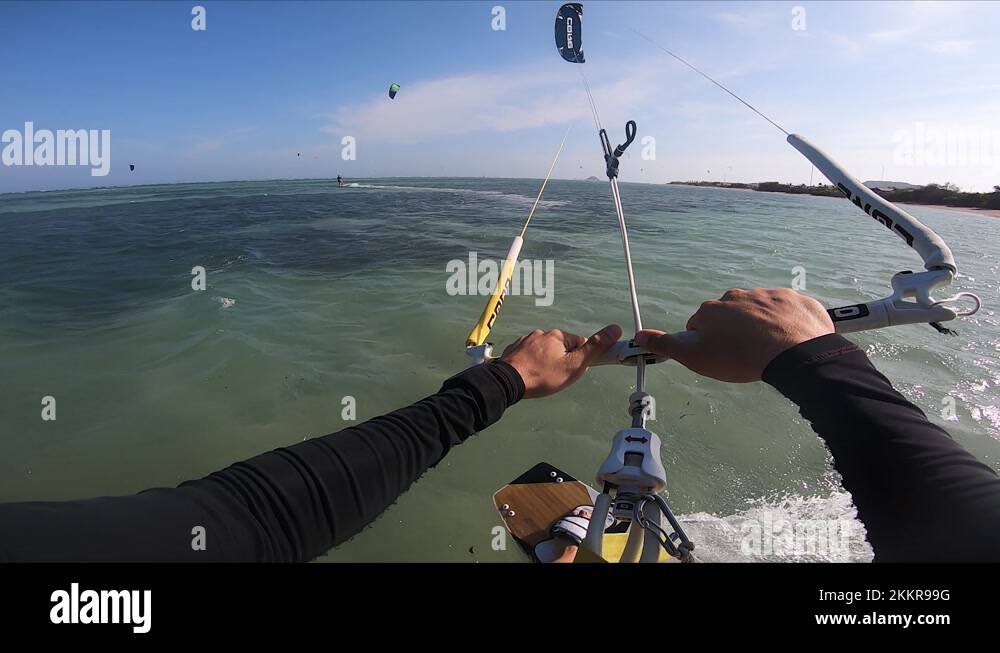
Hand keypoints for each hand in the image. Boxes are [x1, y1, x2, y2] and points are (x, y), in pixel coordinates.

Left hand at [500, 325, 621, 398]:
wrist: (508, 382)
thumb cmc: (544, 375)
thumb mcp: (574, 365)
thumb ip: (595, 348)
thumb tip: (615, 328)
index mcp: (558, 335)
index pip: (579, 343)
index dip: (579, 358)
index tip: (572, 371)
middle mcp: (542, 333)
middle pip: (561, 346)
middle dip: (562, 360)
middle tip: (556, 377)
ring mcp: (526, 340)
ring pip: (544, 351)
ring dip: (546, 361)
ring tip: (541, 377)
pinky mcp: (514, 349)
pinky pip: (529, 355)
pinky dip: (532, 363)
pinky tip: (530, 374)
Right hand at [635, 288, 833, 382]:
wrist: (793, 354)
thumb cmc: (739, 358)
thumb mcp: (696, 357)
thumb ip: (665, 345)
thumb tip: (638, 335)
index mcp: (711, 309)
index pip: (701, 325)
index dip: (708, 343)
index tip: (719, 357)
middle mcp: (736, 295)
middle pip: (731, 315)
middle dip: (735, 331)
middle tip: (744, 355)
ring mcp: (768, 295)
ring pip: (759, 312)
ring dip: (761, 326)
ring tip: (769, 350)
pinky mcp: (796, 300)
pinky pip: (787, 311)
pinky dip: (787, 323)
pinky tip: (791, 340)